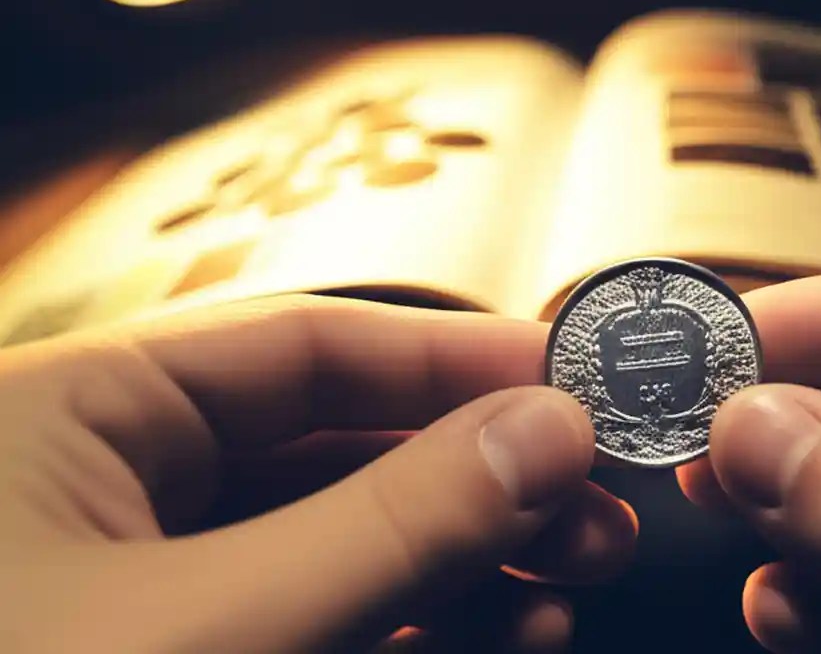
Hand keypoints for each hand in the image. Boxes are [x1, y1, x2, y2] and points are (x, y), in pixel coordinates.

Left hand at [0, 296, 636, 652]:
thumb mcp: (216, 628)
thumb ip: (392, 523)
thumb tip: (548, 427)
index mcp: (76, 421)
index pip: (301, 344)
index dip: (448, 355)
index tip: (569, 379)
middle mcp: (116, 494)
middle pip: (340, 446)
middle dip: (478, 473)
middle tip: (595, 501)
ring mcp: (157, 596)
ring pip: (346, 546)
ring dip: (470, 559)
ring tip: (572, 579)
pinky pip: (329, 628)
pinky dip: (425, 631)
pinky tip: (512, 634)